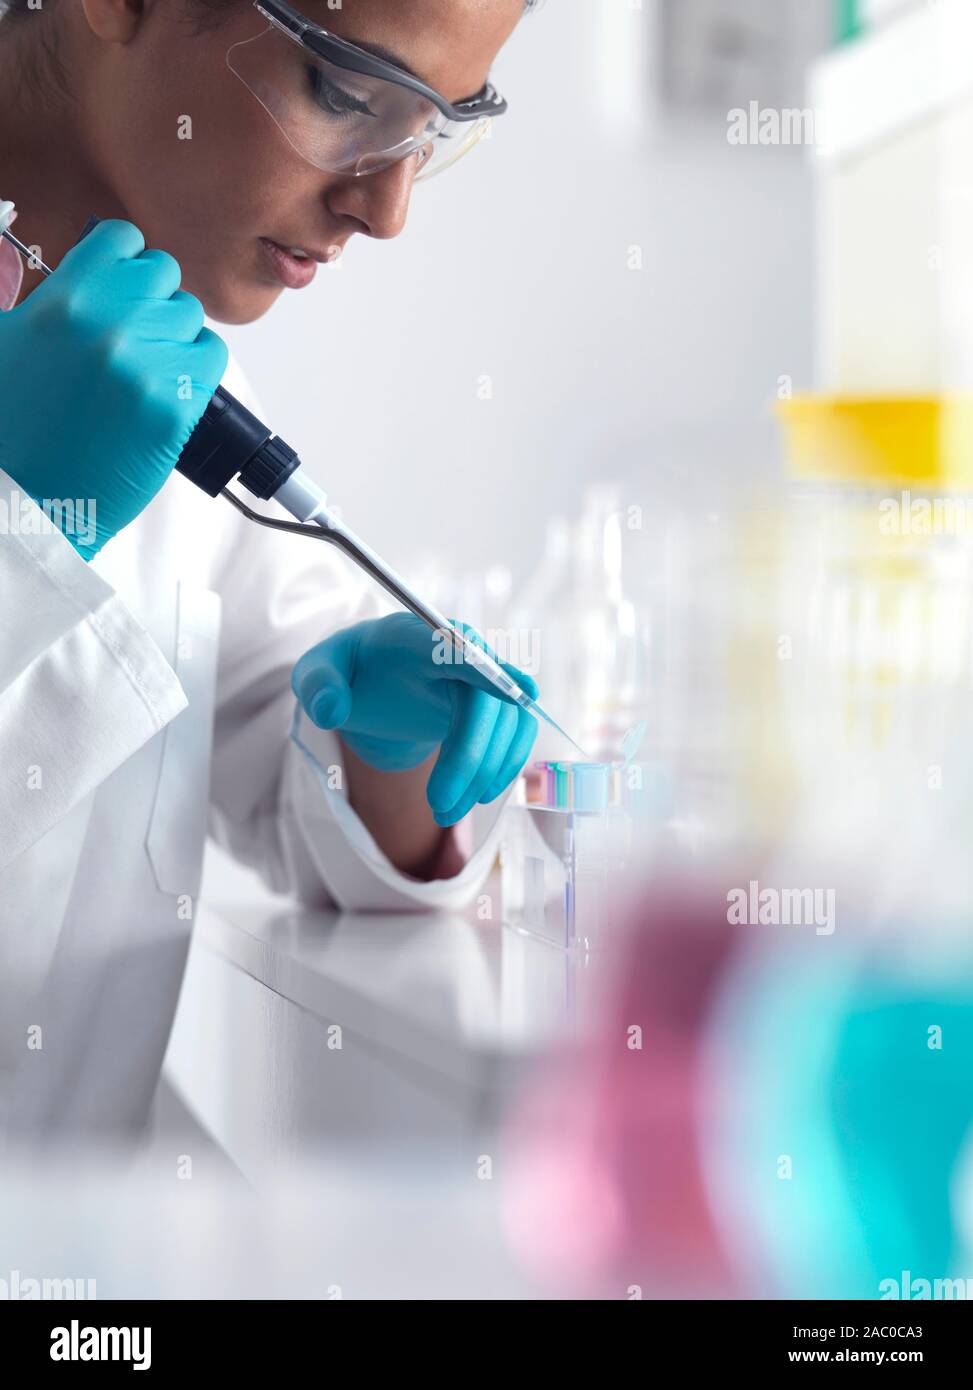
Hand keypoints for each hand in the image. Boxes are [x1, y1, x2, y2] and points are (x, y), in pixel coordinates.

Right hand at [0, 219, 226, 558]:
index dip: (126, 265)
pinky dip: (195, 372)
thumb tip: (89, 264)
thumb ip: (46, 294)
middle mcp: (108, 322)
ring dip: (173, 340)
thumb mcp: (6, 339)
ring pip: (190, 319)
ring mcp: (145, 364)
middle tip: (131, 341)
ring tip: (141, 374)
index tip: (123, 288)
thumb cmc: (16, 423)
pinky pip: (210, 359)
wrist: (30, 495)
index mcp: (66, 297)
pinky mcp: (174, 405)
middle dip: (151, 304)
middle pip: (164, 276)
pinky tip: (166, 391)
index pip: (124, 240)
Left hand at [292, 613, 538, 826]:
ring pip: (508, 722)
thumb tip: (332, 710)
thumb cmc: (346, 672)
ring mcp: (481, 677)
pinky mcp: (492, 705)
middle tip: (439, 807)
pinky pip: (516, 733)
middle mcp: (459, 650)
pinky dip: (503, 767)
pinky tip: (477, 796)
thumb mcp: (315, 672)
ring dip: (486, 772)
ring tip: (446, 812)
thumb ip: (316, 685)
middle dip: (469, 757)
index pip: (456, 648)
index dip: (486, 670)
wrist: (372, 683)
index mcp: (414, 637)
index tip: (518, 695)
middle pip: (485, 699)